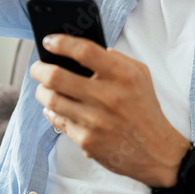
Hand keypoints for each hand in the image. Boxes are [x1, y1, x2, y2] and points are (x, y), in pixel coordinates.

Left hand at [29, 34, 189, 186]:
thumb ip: (115, 58)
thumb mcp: (140, 75)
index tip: (49, 41)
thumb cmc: (145, 109)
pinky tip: (55, 108)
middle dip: (39, 69)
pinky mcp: (86, 140)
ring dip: (42, 91)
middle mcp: (108, 97)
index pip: (84, 51)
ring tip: (44, 88)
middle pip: (56, 76)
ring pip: (51, 99)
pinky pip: (58, 120)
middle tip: (37, 68)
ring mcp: (95, 121)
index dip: (61, 43)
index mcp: (123, 76)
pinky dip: (52, 111)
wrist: (157, 152)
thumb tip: (81, 49)